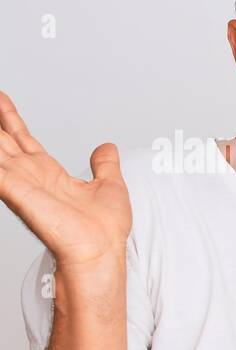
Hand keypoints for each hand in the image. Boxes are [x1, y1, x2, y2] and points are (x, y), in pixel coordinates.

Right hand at [0, 90, 130, 270]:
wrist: (101, 251)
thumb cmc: (106, 230)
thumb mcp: (110, 186)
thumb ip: (105, 165)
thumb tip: (107, 148)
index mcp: (49, 173)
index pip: (23, 139)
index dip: (11, 118)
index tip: (1, 98)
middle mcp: (31, 176)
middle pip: (3, 140)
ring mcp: (20, 183)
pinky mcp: (16, 192)